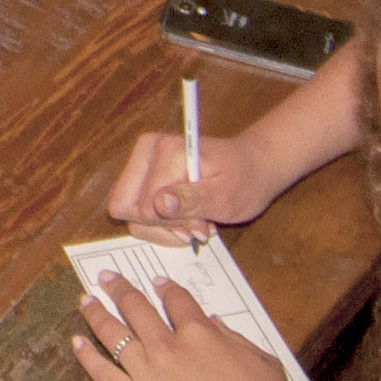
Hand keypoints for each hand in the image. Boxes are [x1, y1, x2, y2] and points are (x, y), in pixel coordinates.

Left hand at [71, 274, 311, 380]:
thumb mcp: (261, 360)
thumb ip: (232, 338)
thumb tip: (212, 322)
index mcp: (201, 333)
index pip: (176, 300)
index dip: (165, 287)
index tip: (155, 282)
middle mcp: (169, 347)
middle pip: (136, 308)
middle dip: (120, 288)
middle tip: (107, 277)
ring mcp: (148, 374)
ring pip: (113, 334)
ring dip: (96, 313)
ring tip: (84, 299)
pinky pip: (104, 374)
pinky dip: (87, 356)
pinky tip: (77, 342)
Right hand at [105, 126, 275, 242]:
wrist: (253, 168)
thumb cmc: (243, 179)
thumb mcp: (224, 196)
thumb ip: (190, 201)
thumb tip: (158, 204)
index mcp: (163, 152)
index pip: (143, 206)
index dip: (170, 223)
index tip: (201, 225)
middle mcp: (145, 154)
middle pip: (127, 208)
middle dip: (164, 226)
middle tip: (199, 226)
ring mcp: (142, 166)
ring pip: (131, 216)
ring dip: (165, 229)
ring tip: (197, 223)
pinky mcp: (144, 180)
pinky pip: (137, 216)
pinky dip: (162, 226)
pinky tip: (188, 221)